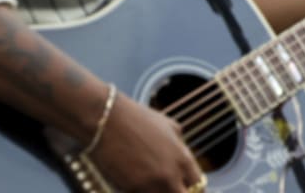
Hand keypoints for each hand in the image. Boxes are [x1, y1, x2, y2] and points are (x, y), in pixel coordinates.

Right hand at [88, 93, 205, 191]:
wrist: (106, 120)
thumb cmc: (136, 118)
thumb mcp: (169, 126)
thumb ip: (179, 145)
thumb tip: (182, 154)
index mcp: (183, 159)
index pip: (198, 185)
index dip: (191, 187)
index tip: (183, 186)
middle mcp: (170, 175)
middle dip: (177, 192)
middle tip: (167, 187)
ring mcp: (150, 185)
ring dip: (158, 192)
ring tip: (149, 184)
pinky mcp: (130, 190)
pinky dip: (140, 192)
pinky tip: (133, 184)